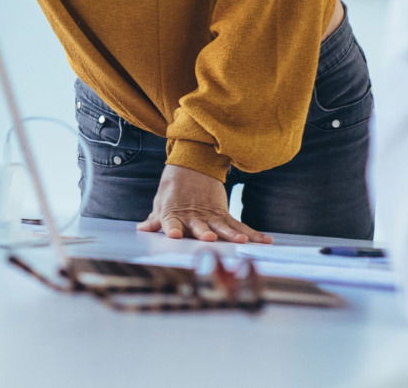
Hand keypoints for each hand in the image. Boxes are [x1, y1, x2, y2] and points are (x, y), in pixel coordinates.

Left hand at [137, 165, 271, 243]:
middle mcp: (193, 216)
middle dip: (203, 232)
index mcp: (174, 214)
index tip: (173, 234)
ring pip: (222, 226)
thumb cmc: (173, 190)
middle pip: (198, 226)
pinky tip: (266, 240)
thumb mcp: (161, 203)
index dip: (171, 228)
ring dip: (232, 235)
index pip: (171, 222)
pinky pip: (239, 225)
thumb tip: (142, 229)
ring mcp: (210, 214)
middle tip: (209, 237)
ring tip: (241, 241)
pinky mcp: (223, 212)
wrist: (190, 165)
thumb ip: (155, 220)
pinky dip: (253, 234)